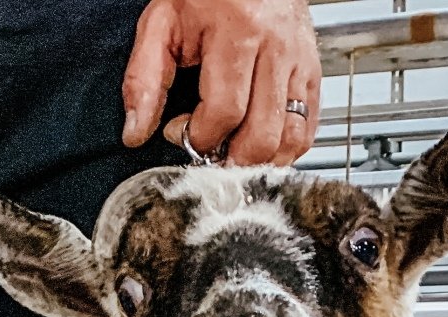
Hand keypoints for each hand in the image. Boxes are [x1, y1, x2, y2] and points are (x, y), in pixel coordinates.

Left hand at [122, 0, 320, 167]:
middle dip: (228, 160)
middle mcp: (276, 48)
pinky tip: (257, 145)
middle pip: (260, 135)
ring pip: (289, 138)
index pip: (223, 113)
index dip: (196, 137)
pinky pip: (308, 128)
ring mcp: (299, 61)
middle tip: (207, 150)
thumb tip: (136, 132)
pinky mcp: (311, 71)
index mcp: (238, 33)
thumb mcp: (161, 24)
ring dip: (258, 161)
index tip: (177, 131)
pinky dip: (284, 149)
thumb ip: (143, 80)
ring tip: (230, 152)